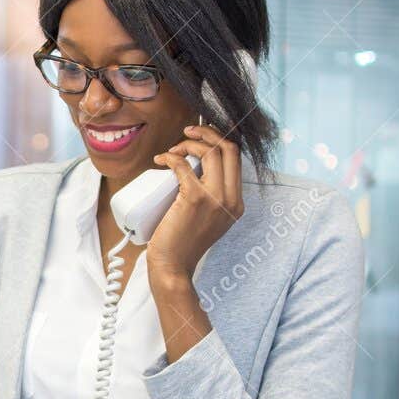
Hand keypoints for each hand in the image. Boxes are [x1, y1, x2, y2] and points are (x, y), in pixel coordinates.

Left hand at [145, 124, 244, 284]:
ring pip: (211, 152)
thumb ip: (210, 199)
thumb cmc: (181, 244)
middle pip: (229, 148)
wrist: (173, 267)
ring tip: (173, 150)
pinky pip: (184, 166)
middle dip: (208, 132)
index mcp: (237, 202)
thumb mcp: (207, 220)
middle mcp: (231, 198)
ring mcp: (216, 198)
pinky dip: (171, 157)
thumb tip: (192, 171)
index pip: (236, 158)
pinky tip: (162, 159)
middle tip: (187, 132)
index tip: (200, 136)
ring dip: (189, 142)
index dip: (219, 139)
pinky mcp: (195, 199)